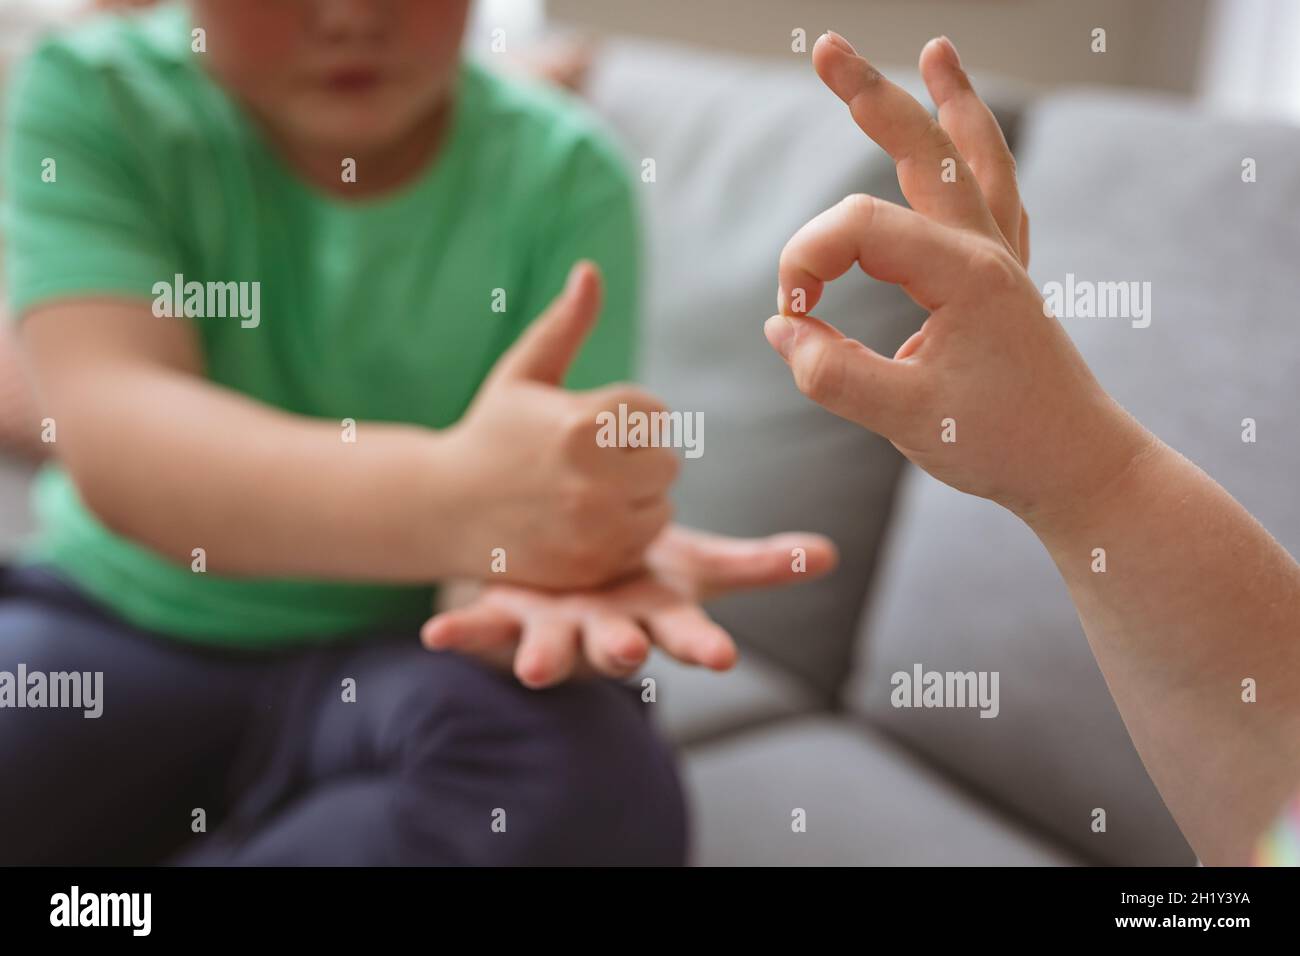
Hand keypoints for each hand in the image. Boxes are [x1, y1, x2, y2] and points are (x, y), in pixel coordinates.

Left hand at [421, 525, 837, 687]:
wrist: (563, 575)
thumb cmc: (635, 573)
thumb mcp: (694, 564)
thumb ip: (756, 564)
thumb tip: (831, 555)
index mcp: (652, 612)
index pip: (685, 632)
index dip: (702, 644)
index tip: (723, 658)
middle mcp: (605, 630)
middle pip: (618, 646)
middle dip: (621, 652)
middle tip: (629, 655)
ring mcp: (555, 628)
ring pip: (553, 646)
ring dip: (546, 657)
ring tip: (539, 667)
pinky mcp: (506, 619)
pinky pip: (482, 628)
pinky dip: (462, 631)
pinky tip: (436, 632)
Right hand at [443, 261, 678, 588]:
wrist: (443, 510)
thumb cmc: (491, 432)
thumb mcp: (523, 374)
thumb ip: (564, 324)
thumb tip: (590, 270)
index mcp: (581, 422)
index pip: (654, 413)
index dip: (627, 416)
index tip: (589, 425)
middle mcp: (593, 478)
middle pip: (666, 461)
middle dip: (636, 457)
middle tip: (591, 460)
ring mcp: (593, 528)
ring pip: (661, 504)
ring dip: (637, 497)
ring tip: (588, 490)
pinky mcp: (592, 565)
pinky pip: (642, 543)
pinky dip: (625, 533)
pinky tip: (586, 521)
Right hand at [764, 33, 1154, 528]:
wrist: (1081, 471)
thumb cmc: (1003, 446)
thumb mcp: (905, 420)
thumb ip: (831, 373)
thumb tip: (784, 328)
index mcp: (963, 272)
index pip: (856, 226)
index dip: (803, 262)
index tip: (789, 319)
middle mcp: (986, 252)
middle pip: (924, 149)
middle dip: (869, 96)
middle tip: (825, 48)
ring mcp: (1004, 262)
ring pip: (975, 161)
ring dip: (950, 105)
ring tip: (938, 50)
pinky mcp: (1007, 284)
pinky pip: (998, 200)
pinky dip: (981, 159)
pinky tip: (971, 141)